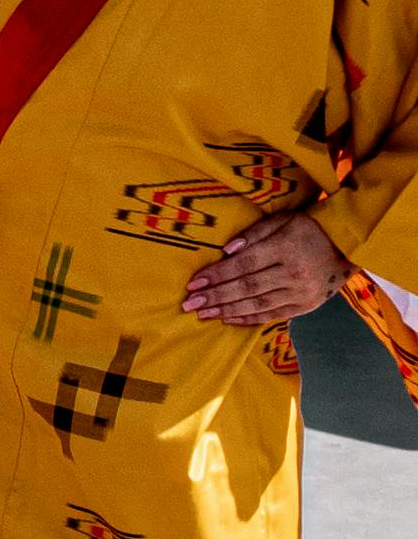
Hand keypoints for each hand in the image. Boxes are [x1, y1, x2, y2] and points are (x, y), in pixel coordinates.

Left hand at [182, 205, 344, 326]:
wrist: (349, 245)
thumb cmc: (309, 229)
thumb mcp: (283, 220)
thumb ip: (255, 233)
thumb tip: (227, 251)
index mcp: (286, 248)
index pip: (244, 264)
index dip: (217, 275)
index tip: (193, 283)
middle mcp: (294, 273)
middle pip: (247, 287)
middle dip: (215, 296)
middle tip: (189, 304)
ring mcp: (301, 292)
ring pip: (257, 304)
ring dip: (227, 310)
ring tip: (202, 314)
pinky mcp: (306, 305)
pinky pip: (272, 315)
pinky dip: (248, 318)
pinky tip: (227, 318)